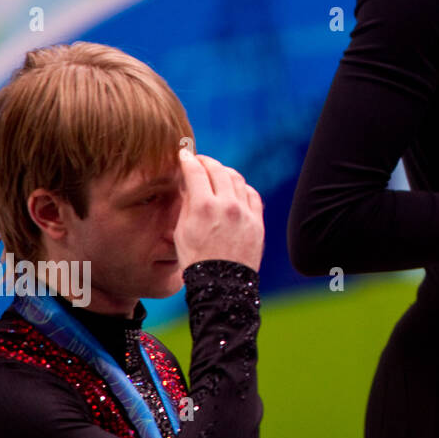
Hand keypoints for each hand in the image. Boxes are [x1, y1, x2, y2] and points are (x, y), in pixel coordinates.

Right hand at [175, 149, 264, 270]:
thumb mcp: (181, 230)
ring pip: (237, 180)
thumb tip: (188, 182)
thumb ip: (186, 203)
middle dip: (207, 162)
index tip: (184, 154)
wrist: (222, 283)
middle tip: (200, 161)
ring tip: (217, 172)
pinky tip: (235, 188)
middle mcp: (227, 205)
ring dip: (225, 172)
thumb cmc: (195, 259)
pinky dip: (242, 187)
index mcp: (204, 207)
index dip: (188, 159)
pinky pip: (252, 194)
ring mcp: (245, 212)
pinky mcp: (258, 221)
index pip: (196, 171)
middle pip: (218, 170)